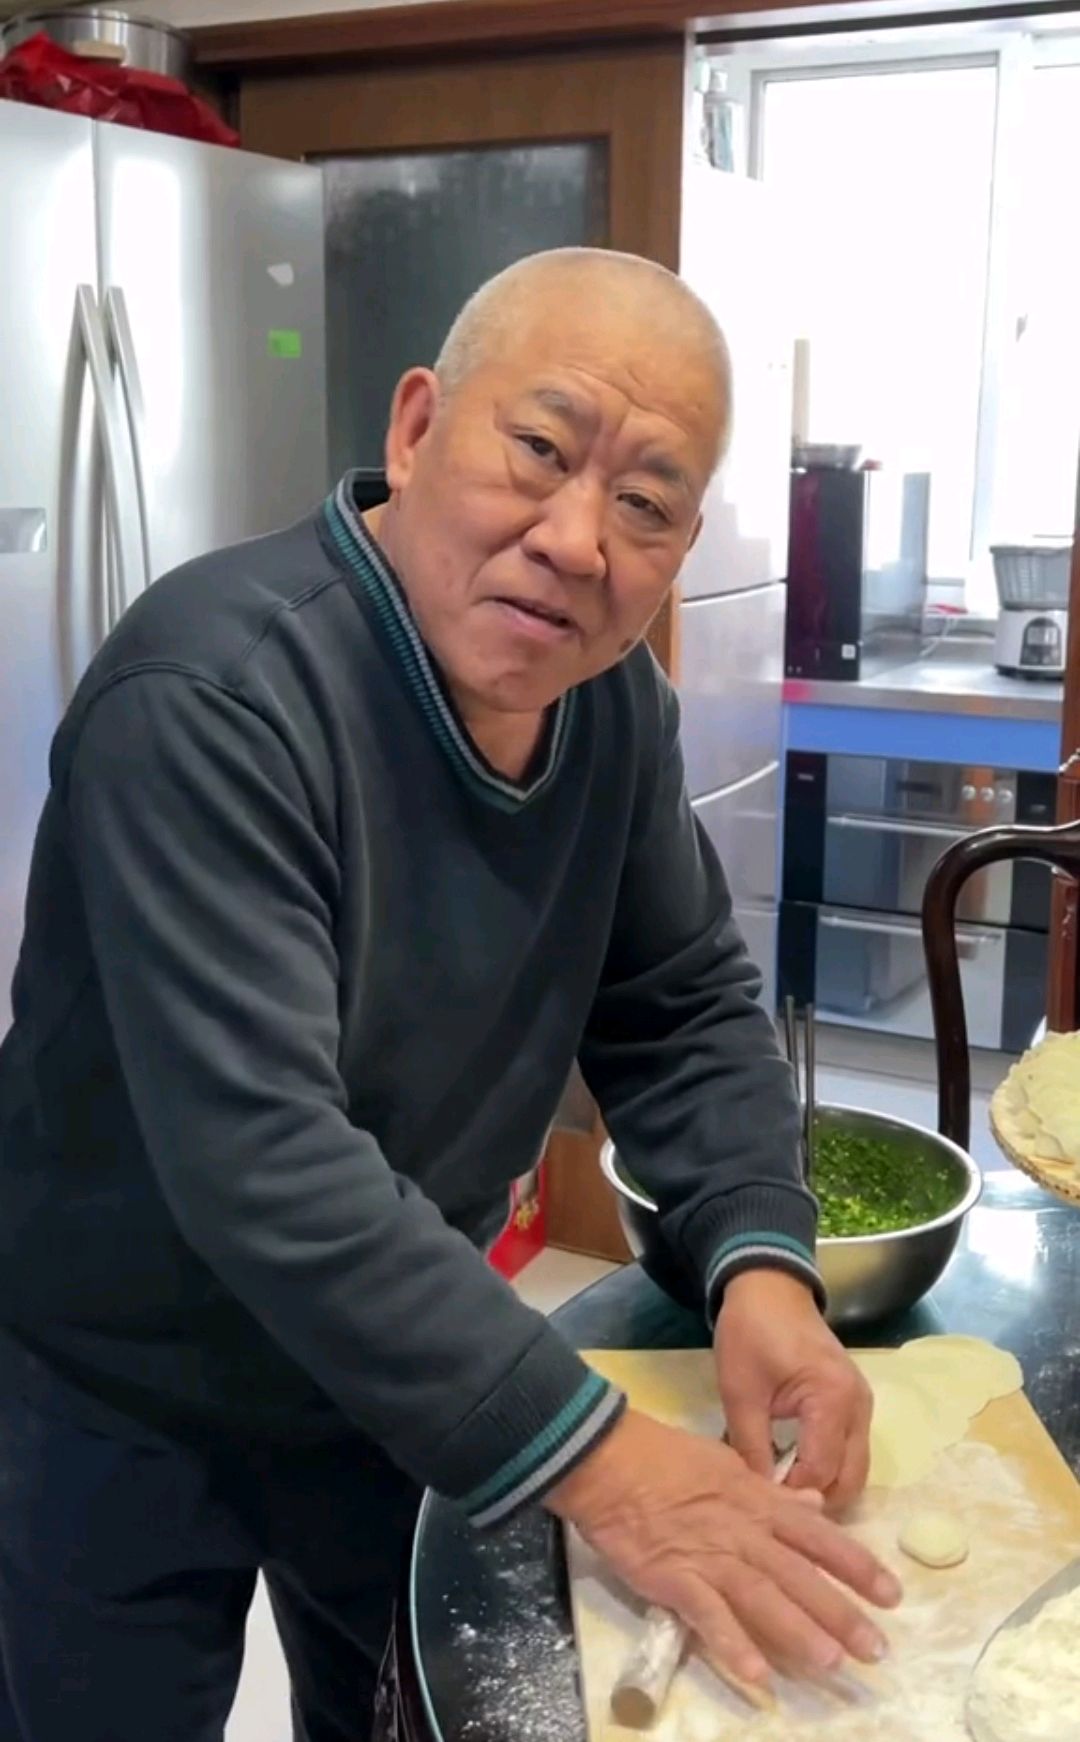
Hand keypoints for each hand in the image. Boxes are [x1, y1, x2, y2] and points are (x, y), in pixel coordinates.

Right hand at [546, 1409, 899, 1685]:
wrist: (610, 1461)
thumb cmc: (666, 1459)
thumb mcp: (726, 1464)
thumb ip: (772, 1492)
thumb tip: (813, 1503)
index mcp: (758, 1501)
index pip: (818, 1536)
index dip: (856, 1565)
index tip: (892, 1594)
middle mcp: (744, 1531)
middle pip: (800, 1575)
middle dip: (840, 1612)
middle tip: (876, 1649)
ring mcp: (711, 1555)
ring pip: (764, 1596)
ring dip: (799, 1631)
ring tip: (832, 1663)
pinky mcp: (677, 1577)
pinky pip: (709, 1616)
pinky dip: (733, 1645)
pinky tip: (758, 1676)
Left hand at [714, 1270, 872, 1507]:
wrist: (770, 1289)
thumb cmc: (751, 1334)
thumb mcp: (740, 1392)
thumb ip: (751, 1447)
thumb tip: (758, 1497)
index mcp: (833, 1399)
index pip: (820, 1471)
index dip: (790, 1495)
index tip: (758, 1504)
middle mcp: (859, 1407)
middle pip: (849, 1480)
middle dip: (815, 1500)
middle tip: (775, 1506)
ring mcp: (863, 1406)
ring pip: (855, 1470)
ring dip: (825, 1487)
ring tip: (783, 1491)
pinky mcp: (856, 1404)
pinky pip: (851, 1451)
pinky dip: (830, 1468)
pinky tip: (795, 1469)